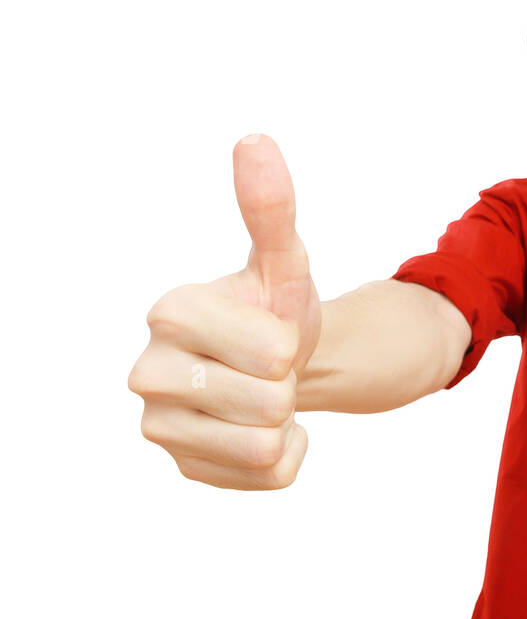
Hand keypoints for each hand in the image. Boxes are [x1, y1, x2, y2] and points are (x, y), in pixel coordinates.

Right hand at [127, 134, 322, 488]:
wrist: (278, 363)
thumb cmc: (274, 308)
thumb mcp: (284, 260)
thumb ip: (271, 208)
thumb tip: (255, 141)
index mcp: (169, 312)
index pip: (272, 353)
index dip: (289, 342)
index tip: (267, 329)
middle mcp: (146, 372)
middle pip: (269, 403)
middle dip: (287, 384)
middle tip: (267, 368)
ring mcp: (159, 427)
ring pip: (265, 446)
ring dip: (286, 422)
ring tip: (262, 395)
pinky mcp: (185, 469)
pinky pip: (271, 477)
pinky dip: (288, 456)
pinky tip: (259, 429)